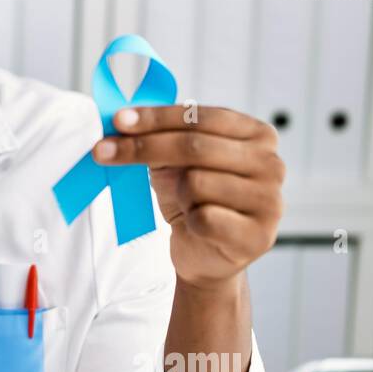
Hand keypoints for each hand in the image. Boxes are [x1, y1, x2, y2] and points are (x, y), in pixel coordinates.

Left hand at [92, 105, 284, 290]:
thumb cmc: (194, 200)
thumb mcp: (175, 161)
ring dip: (177, 194)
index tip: (117, 120)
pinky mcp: (258, 236)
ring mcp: (269, 200)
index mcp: (257, 135)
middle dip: (142, 147)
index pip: (199, 117)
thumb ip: (159, 136)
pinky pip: (204, 217)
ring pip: (196, 182)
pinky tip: (196, 224)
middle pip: (194, 146)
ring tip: (185, 204)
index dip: (155, 118)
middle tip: (101, 151)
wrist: (206, 255)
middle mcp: (271, 164)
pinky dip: (189, 219)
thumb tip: (119, 121)